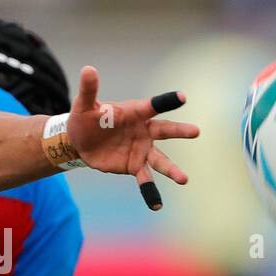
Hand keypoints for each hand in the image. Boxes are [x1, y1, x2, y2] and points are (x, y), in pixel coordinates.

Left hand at [65, 66, 199, 194]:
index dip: (166, 101)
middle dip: (180, 131)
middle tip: (196, 132)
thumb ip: (89, 89)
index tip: (182, 97)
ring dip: (172, 170)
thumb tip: (88, 69)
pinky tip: (157, 205)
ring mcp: (142, 150)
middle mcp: (144, 131)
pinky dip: (151, 192)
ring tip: (184, 179)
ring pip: (160, 160)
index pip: (153, 106)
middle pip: (165, 131)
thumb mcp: (84, 104)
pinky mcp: (134, 166)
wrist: (79, 141)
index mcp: (135, 112)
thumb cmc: (85, 118)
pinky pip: (145, 180)